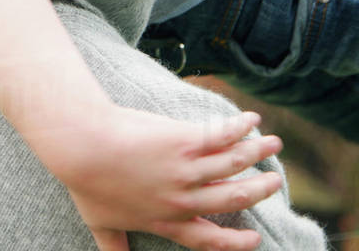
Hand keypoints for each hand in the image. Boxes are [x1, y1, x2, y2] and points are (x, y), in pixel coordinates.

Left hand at [44, 105, 283, 250]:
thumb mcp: (100, 223)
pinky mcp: (185, 140)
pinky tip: (251, 119)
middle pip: (232, 198)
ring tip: (274, 145)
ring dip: (258, 153)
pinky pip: (222, 135)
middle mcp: (182, 198)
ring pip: (234, 164)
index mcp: (166, 219)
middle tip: (275, 182)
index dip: (234, 242)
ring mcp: (187, 168)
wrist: (84, 146)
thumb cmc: (87, 183)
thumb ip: (112, 246)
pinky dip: (241, 127)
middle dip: (259, 190)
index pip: (208, 238)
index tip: (255, 239)